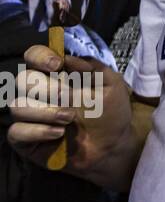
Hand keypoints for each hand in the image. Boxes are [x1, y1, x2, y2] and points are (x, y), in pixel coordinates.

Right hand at [6, 46, 132, 175]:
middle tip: (66, 96)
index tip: (56, 65)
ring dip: (44, 111)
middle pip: (22, 80)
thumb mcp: (112, 85)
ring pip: (17, 105)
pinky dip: (37, 131)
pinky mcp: (25, 139)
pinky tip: (59, 133)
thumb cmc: (110, 112)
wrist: (112, 145)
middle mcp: (38, 93)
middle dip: (45, 87)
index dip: (39, 56)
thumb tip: (69, 58)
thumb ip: (94, 68)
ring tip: (69, 118)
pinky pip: (16, 131)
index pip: (34, 56)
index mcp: (57, 75)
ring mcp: (30, 116)